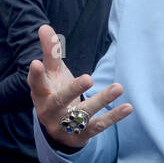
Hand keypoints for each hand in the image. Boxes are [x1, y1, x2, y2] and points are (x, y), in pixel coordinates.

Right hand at [27, 24, 131, 149]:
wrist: (57, 130)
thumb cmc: (54, 91)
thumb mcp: (52, 73)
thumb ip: (50, 52)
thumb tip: (44, 26)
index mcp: (40, 94)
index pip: (36, 83)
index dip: (35, 74)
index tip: (36, 63)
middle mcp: (50, 112)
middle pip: (60, 101)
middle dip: (73, 90)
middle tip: (88, 78)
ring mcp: (65, 126)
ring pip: (82, 114)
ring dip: (101, 100)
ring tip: (118, 87)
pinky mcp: (80, 135)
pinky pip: (98, 126)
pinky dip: (113, 117)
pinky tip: (128, 107)